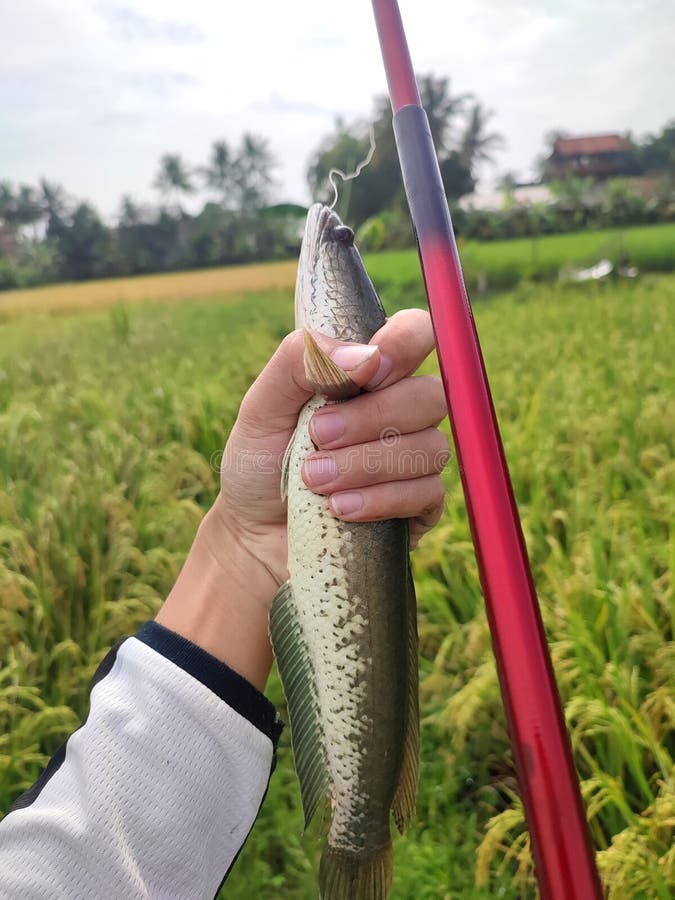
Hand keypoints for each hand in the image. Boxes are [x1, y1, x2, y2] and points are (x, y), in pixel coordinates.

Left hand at [157, 309, 448, 688]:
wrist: (254, 534)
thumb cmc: (261, 462)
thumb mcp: (261, 406)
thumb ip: (299, 363)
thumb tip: (363, 353)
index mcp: (367, 374)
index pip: (414, 335)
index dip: (405, 343)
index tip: (368, 370)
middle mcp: (400, 411)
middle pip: (429, 396)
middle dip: (372, 418)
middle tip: (317, 435)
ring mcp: (414, 459)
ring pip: (429, 448)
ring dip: (367, 463)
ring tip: (314, 480)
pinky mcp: (419, 506)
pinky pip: (426, 494)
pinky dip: (380, 500)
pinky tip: (340, 510)